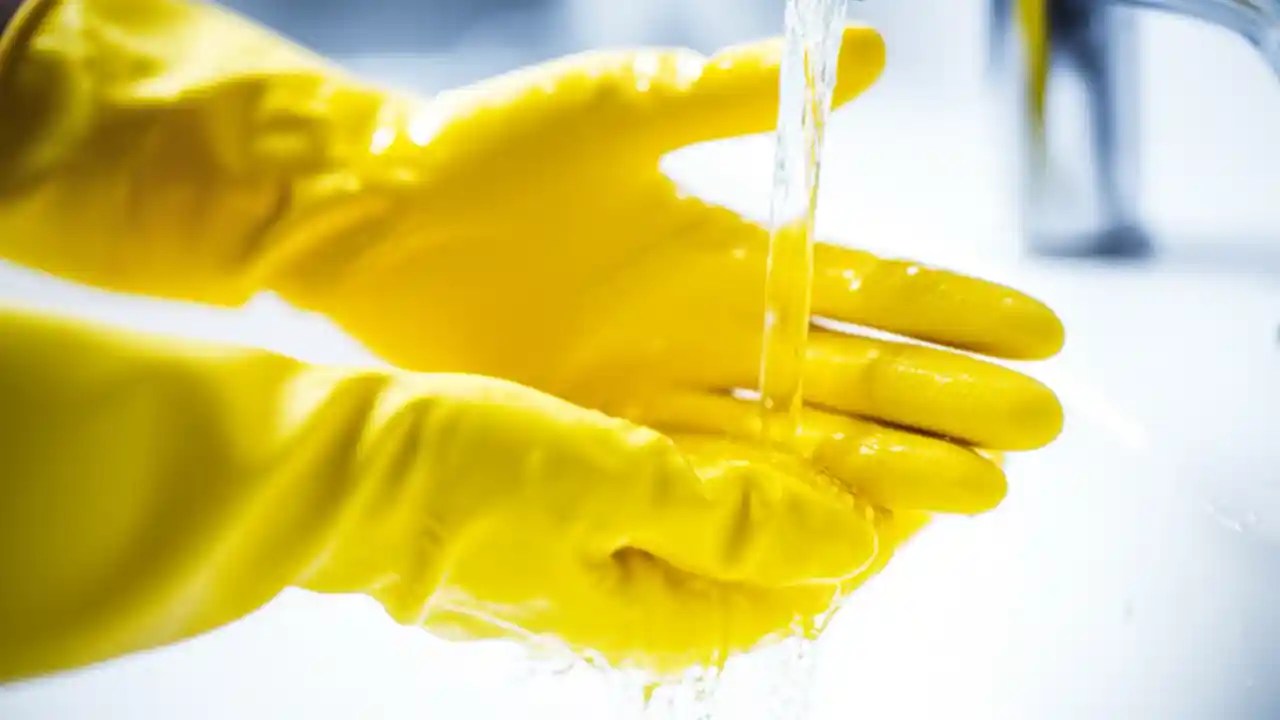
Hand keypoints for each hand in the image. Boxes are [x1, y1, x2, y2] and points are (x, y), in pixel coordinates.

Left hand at [260, 27, 1062, 516]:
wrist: (381, 216)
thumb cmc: (494, 151)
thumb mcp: (634, 108)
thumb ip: (745, 98)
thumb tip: (871, 56)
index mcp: (733, 252)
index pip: (867, 290)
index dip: (953, 312)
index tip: (1040, 334)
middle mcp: (713, 332)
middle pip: (850, 377)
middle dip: (946, 405)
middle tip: (1037, 433)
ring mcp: (662, 392)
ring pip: (794, 439)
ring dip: (885, 465)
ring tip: (975, 493)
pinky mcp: (604, 435)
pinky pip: (707, 475)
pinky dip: (775, 499)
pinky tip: (845, 523)